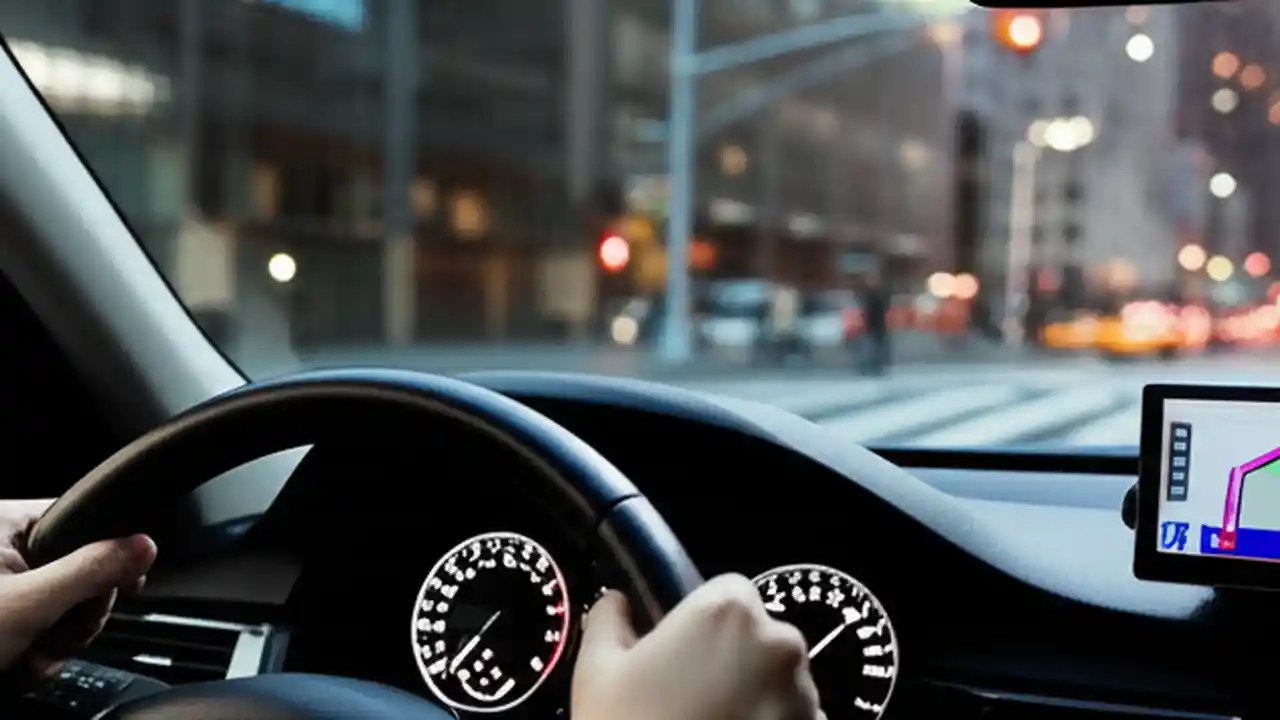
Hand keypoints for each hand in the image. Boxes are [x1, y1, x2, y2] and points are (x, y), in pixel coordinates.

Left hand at [0, 500, 155, 678]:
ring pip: (59, 599)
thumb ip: (91, 570)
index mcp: (2, 523)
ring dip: (59, 636)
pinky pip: (37, 619)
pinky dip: (38, 646)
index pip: (80, 520)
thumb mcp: (30, 603)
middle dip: (78, 610)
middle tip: (65, 635)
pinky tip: (24, 663)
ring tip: (36, 657)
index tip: (127, 584)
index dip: (110, 552)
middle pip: (76, 565)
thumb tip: (144, 545)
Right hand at [572, 574, 824, 719]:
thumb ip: (609, 619)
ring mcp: (803, 692)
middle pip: (758, 633)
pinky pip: (793, 715)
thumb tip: (617, 602)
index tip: (682, 652)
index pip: (729, 592)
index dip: (703, 620)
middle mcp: (778, 641)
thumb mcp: (597, 670)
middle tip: (691, 692)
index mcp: (727, 610)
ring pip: (778, 676)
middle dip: (732, 655)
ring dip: (755, 690)